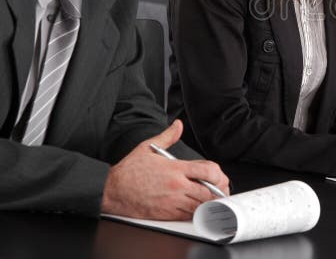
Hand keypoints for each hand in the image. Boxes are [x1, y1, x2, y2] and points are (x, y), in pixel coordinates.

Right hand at [101, 120, 229, 219]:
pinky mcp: (166, 213)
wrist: (111, 190)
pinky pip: (188, 214)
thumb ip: (168, 136)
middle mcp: (176, 185)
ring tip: (211, 198)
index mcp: (175, 168)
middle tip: (220, 189)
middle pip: (209, 190)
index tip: (218, 176)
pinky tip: (197, 207)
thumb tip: (178, 125)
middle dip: (218, 190)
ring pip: (201, 204)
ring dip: (209, 202)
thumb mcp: (148, 148)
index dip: (218, 174)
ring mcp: (172, 200)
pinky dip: (196, 211)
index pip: (208, 171)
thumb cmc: (128, 171)